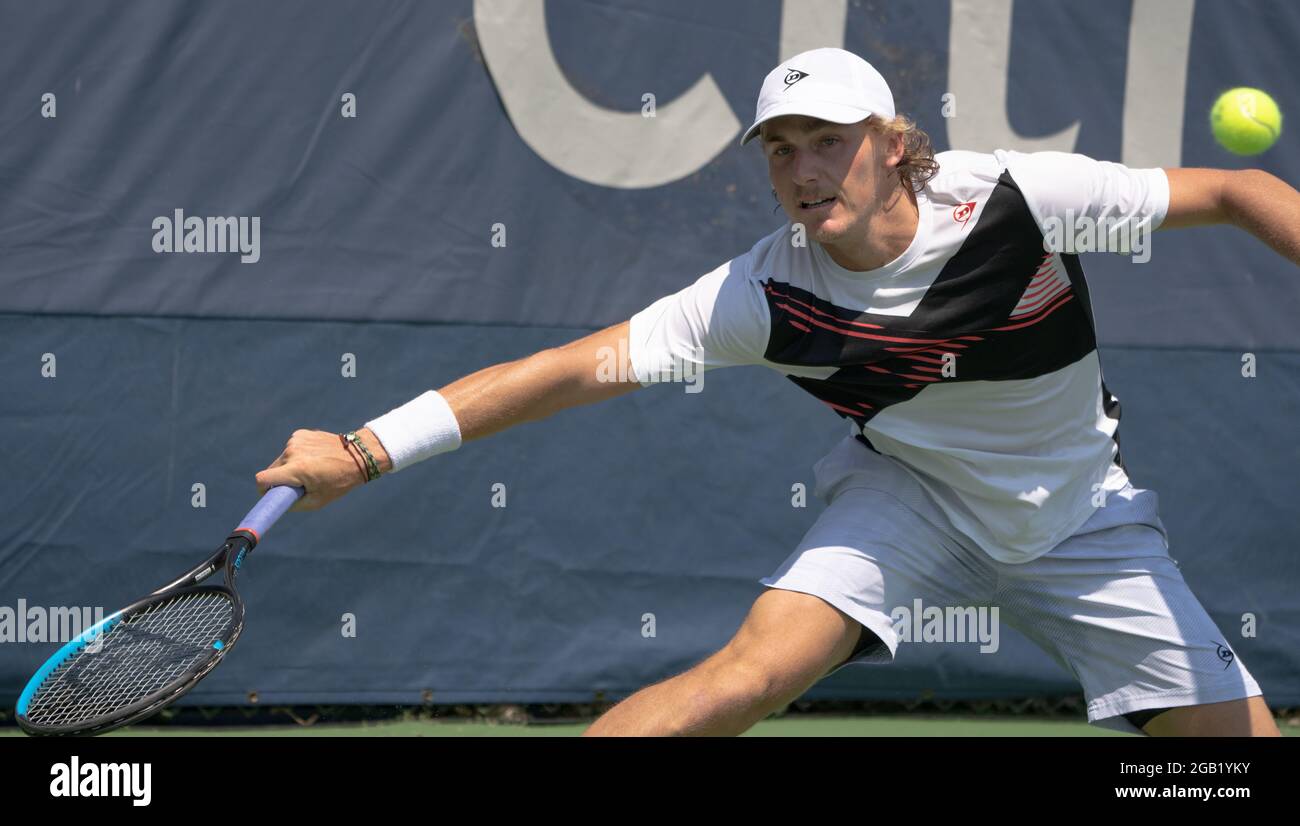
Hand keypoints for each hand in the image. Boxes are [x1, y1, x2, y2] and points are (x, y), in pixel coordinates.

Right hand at [255, 428, 390, 510]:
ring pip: (281, 460)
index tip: (270, 494)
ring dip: (290, 467)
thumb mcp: (317, 501)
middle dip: (280, 480)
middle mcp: (293, 452)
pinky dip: (297, 456)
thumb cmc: (339, 481)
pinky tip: (314, 458)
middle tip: (298, 485)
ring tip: (311, 470)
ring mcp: (295, 440)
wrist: (358, 455)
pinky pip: (290, 449)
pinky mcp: (300, 433)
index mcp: (297, 469)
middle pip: (272, 470)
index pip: (262, 479)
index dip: (264, 490)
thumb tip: (275, 502)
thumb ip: (292, 504)